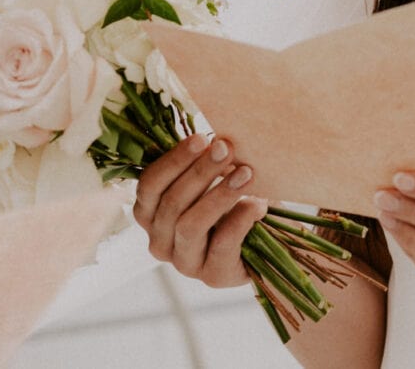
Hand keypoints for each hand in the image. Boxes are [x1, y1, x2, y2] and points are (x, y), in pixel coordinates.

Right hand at [132, 133, 267, 287]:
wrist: (265, 236)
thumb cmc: (230, 197)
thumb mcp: (211, 176)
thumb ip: (201, 160)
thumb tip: (213, 137)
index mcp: (149, 214)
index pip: (149, 185)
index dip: (174, 161)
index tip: (202, 138)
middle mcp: (159, 242)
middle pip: (171, 203)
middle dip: (200, 171)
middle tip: (226, 148)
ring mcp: (184, 263)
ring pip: (190, 225)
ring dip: (219, 194)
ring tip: (246, 173)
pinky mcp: (213, 276)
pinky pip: (222, 245)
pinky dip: (240, 220)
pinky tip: (257, 204)